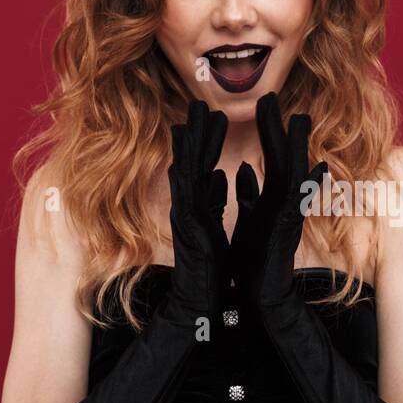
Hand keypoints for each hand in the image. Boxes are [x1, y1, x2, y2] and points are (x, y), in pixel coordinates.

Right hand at [166, 100, 231, 318]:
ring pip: (187, 172)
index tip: (210, 114)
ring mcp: (185, 215)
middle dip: (196, 132)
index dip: (206, 139)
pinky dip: (188, 177)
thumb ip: (214, 199)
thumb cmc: (208, 264)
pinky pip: (187, 197)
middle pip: (191, 161)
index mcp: (198, 202)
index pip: (202, 164)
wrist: (200, 297)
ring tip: (197, 119)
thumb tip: (217, 176)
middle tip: (198, 104)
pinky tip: (187, 159)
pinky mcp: (189, 228)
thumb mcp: (215, 224)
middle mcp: (188, 204)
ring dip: (192, 145)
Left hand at [230, 92, 326, 313]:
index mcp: (272, 196)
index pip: (272, 155)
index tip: (266, 101)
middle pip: (282, 156)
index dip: (268, 128)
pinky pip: (298, 203)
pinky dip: (307, 185)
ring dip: (295, 147)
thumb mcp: (248, 218)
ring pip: (293, 173)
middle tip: (271, 96)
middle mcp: (284, 202)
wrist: (261, 296)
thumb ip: (250, 194)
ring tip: (299, 119)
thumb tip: (245, 169)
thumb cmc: (255, 261)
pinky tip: (319, 167)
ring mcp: (289, 215)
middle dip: (276, 127)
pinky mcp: (289, 230)